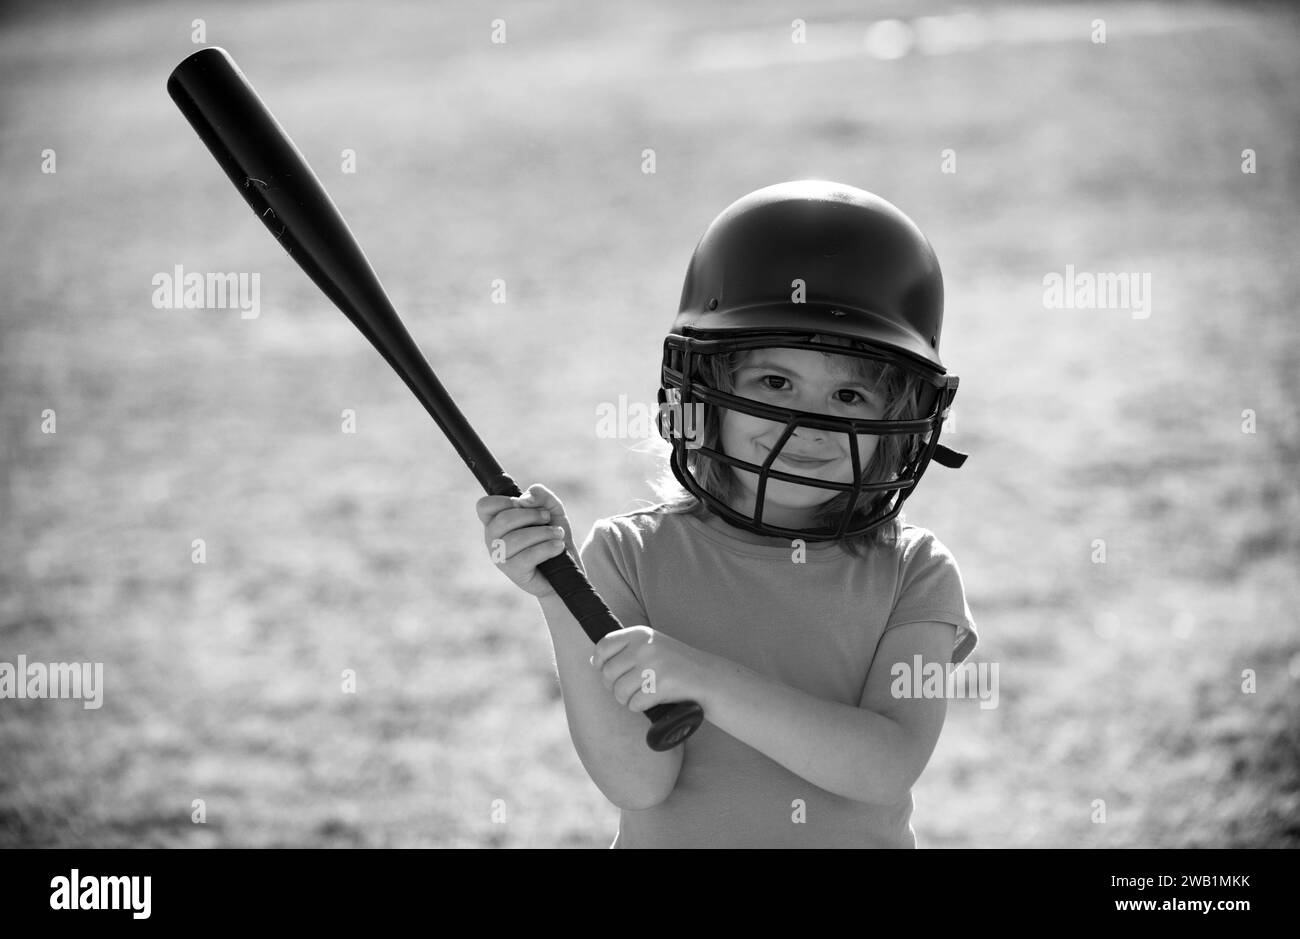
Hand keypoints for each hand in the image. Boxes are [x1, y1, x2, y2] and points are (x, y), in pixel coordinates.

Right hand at [475, 483, 578, 598]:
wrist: (567, 567)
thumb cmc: (555, 536)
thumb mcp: (552, 509)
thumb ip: (540, 495)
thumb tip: (525, 499)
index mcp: (496, 522)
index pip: (484, 506)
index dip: (503, 501)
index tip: (523, 504)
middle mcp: (493, 540)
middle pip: (503, 520)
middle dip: (531, 515)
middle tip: (548, 518)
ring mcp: (501, 558)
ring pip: (516, 539)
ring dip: (543, 533)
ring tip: (558, 534)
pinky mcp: (515, 573)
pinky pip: (527, 556)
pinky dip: (547, 548)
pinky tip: (558, 546)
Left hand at [591, 626, 708, 712]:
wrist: (707, 677)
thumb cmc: (675, 663)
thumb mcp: (651, 645)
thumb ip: (625, 649)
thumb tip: (594, 661)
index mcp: (639, 634)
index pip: (603, 646)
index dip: (600, 662)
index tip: (607, 671)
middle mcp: (644, 647)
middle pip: (608, 673)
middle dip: (614, 686)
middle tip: (627, 689)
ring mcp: (653, 666)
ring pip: (619, 691)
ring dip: (626, 699)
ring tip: (638, 695)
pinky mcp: (661, 686)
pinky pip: (634, 704)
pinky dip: (639, 707)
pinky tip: (650, 701)